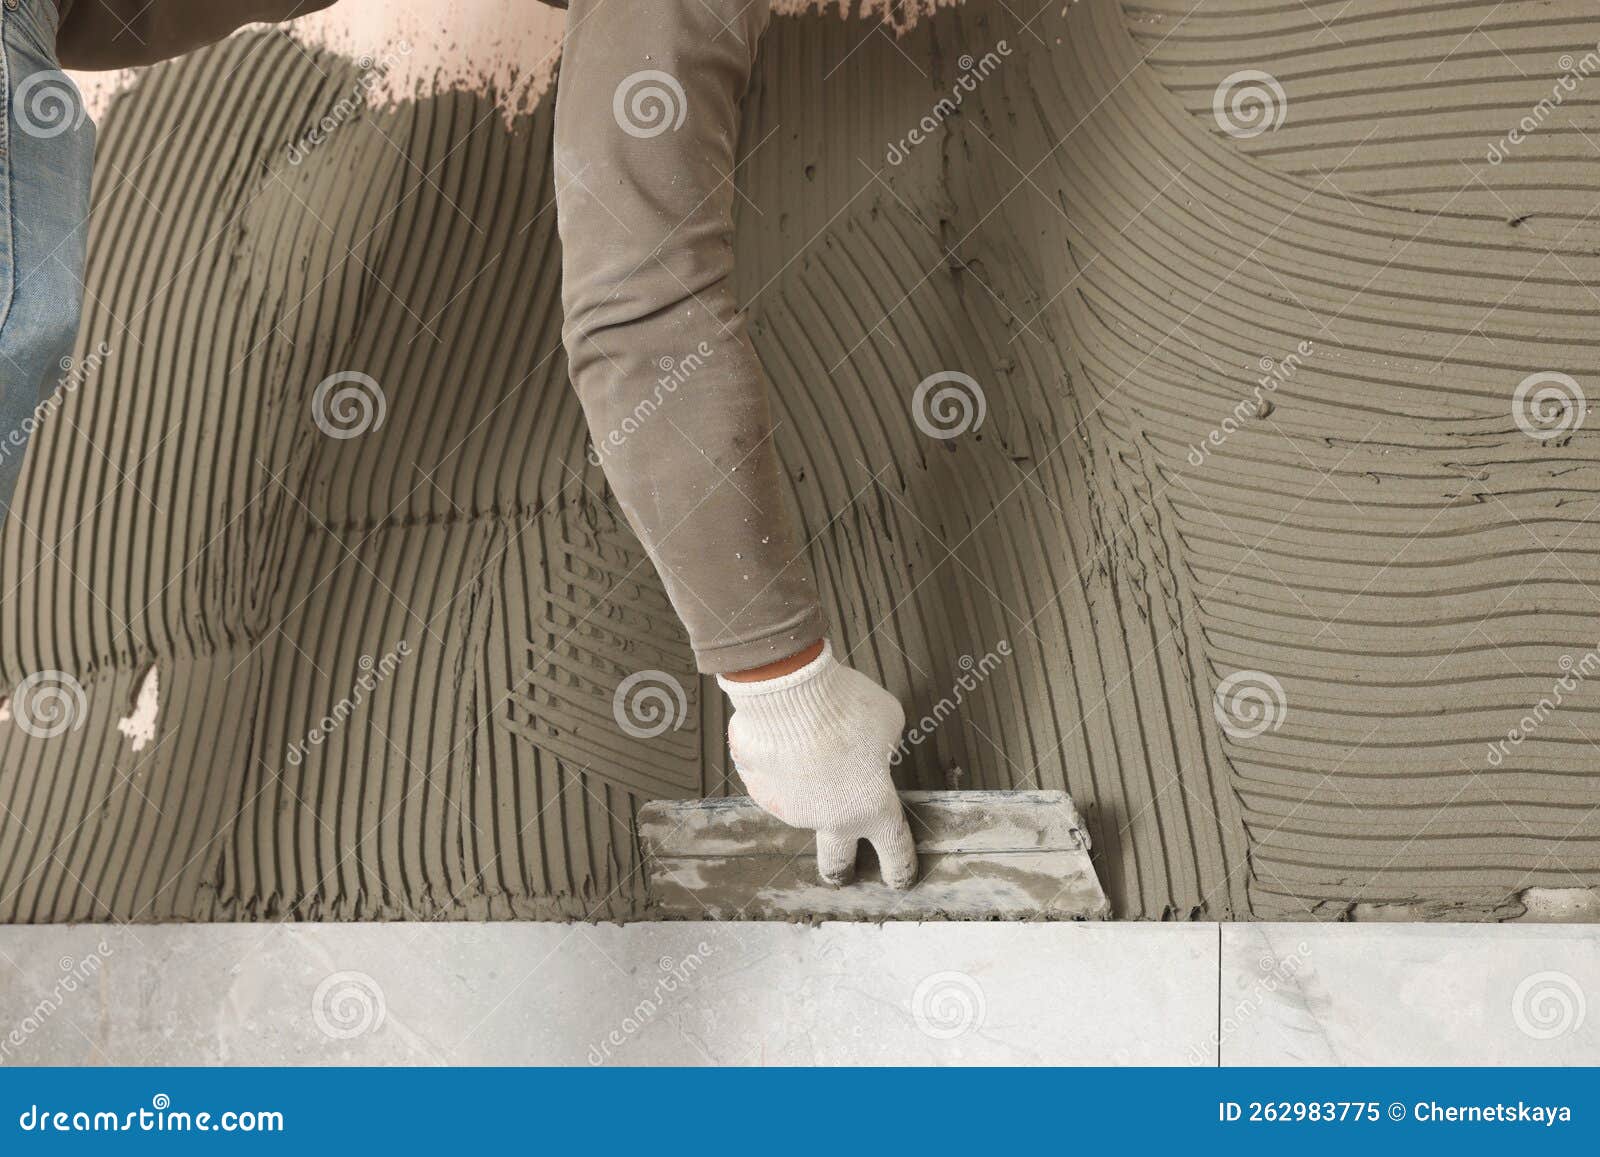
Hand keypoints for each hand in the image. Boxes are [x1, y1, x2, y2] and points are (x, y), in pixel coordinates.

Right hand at [720, 644, 917, 887]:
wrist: (790, 692)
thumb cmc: (846, 706)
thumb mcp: (888, 723)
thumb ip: (882, 749)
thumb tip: (867, 751)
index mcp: (874, 808)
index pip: (894, 851)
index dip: (900, 868)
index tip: (900, 881)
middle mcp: (831, 819)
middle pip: (837, 862)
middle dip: (842, 870)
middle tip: (844, 872)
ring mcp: (791, 810)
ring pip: (805, 805)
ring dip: (810, 787)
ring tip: (809, 744)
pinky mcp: (761, 792)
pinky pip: (775, 781)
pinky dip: (781, 766)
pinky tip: (784, 738)